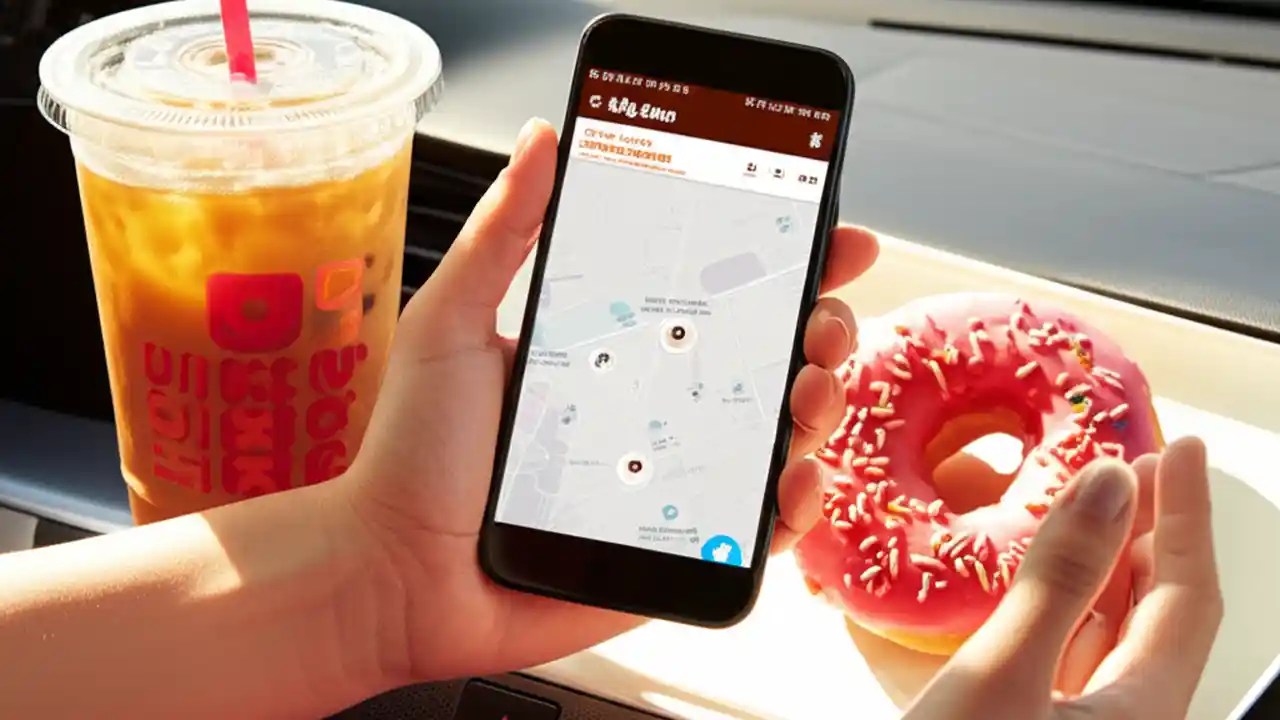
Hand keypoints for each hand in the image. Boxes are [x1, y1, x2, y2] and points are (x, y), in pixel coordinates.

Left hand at [338, 118, 880, 683]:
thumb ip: (503, 234)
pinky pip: (760, 523)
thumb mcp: (454, 324)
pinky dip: (795, 502)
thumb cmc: (417, 454)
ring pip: (782, 432)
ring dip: (820, 402)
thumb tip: (542, 138)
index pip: (718, 291)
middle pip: (770, 355)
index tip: (834, 235)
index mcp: (616, 345)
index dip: (786, 261)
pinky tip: (790, 481)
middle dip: (820, 327)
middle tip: (818, 322)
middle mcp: (656, 402)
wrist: (400, 574)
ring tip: (808, 391)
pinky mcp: (681, 542)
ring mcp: (674, 472)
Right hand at [904, 437, 1222, 719]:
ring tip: (1096, 506)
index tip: (1182, 449)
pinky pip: (1072, 653)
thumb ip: (1057, 582)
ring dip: (1108, 563)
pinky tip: (1044, 579)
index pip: (1187, 593)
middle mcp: (1124, 719)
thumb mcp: (1001, 675)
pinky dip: (1069, 601)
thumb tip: (1107, 489)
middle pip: (1158, 610)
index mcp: (1139, 709)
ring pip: (1114, 633)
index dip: (1187, 514)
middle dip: (1152, 530)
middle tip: (1137, 465)